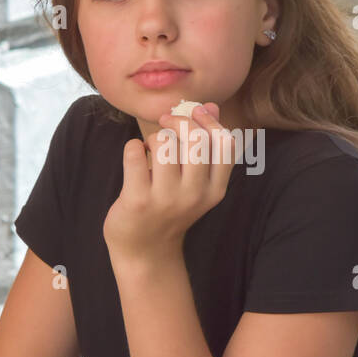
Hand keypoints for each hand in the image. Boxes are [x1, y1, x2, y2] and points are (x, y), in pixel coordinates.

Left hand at [103, 102, 236, 264]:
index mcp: (214, 190)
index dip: (209, 120)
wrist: (145, 251)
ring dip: (154, 137)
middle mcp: (195, 195)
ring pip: (164, 142)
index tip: (193, 114)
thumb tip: (210, 105)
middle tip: (166, 123)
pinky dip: (133, 146)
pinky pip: (135, 152)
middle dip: (178, 120)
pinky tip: (135, 157)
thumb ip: (205, 145)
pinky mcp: (138, 200)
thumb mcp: (195, 182)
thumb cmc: (170, 208)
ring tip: (150, 149)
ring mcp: (166, 199)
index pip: (224, 143)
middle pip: (196, 138)